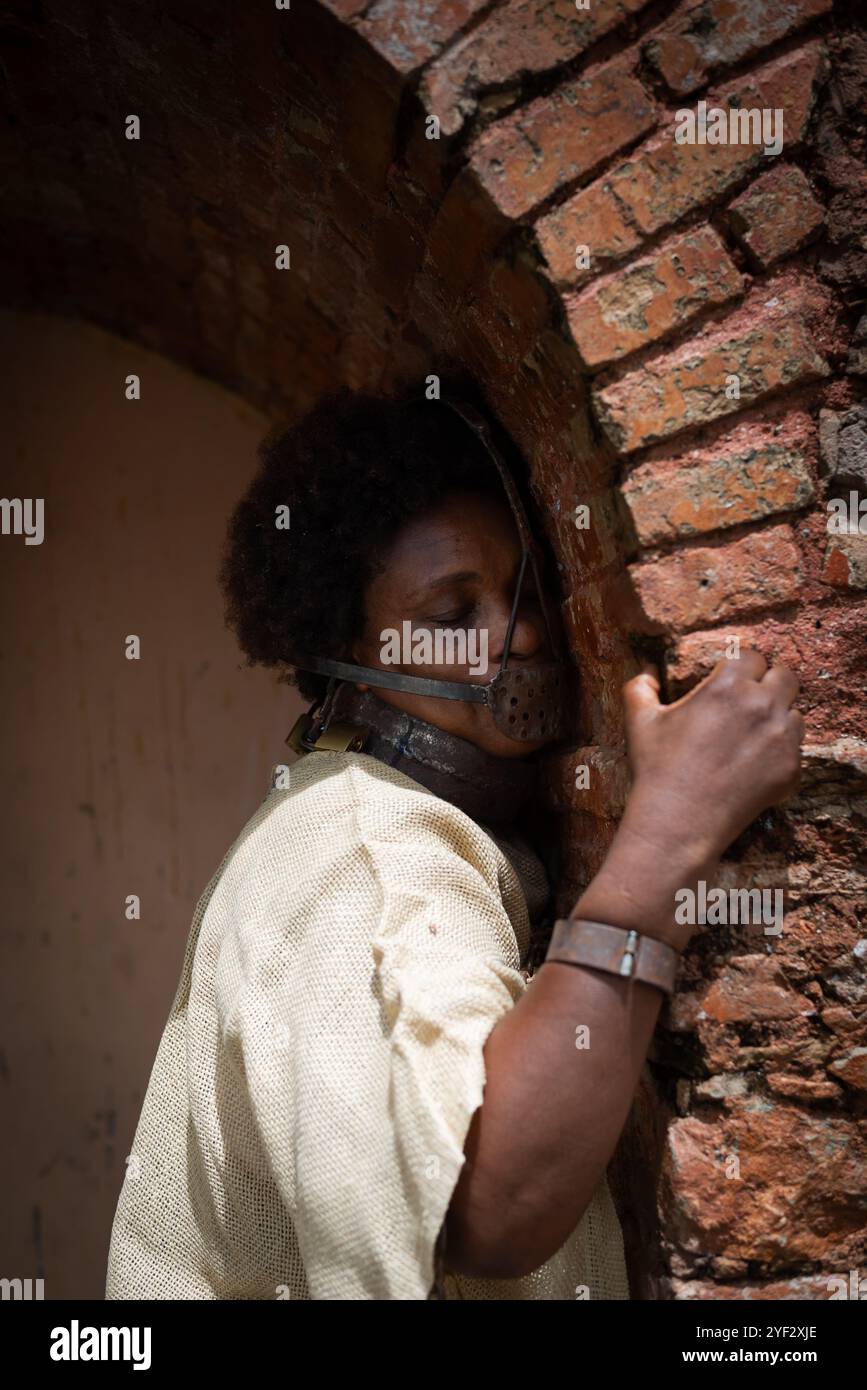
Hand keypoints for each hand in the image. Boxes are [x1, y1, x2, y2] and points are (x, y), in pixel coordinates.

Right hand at [573, 650, 802, 950]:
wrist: (679, 822)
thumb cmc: (657, 770)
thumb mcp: (639, 722)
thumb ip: (639, 688)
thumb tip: (646, 675)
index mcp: (727, 686)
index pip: (752, 657)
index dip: (742, 667)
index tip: (733, 680)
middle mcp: (762, 706)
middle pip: (785, 676)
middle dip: (769, 684)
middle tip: (750, 701)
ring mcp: (782, 738)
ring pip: (795, 712)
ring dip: (778, 717)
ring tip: (751, 735)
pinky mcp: (791, 768)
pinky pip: (796, 748)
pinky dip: (780, 752)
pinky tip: (753, 764)